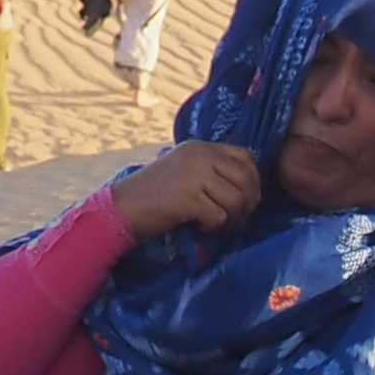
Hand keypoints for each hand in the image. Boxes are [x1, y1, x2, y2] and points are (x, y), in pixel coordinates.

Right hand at [110, 141, 263, 240]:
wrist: (122, 206)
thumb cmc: (154, 193)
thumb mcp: (185, 170)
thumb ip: (212, 170)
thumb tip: (250, 188)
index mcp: (201, 147)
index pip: (245, 157)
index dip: (252, 180)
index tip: (244, 198)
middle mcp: (201, 156)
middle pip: (246, 179)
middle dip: (247, 204)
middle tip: (235, 219)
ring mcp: (195, 175)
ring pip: (236, 200)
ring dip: (232, 219)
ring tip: (216, 225)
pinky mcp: (189, 198)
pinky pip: (220, 216)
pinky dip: (214, 227)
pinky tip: (201, 227)